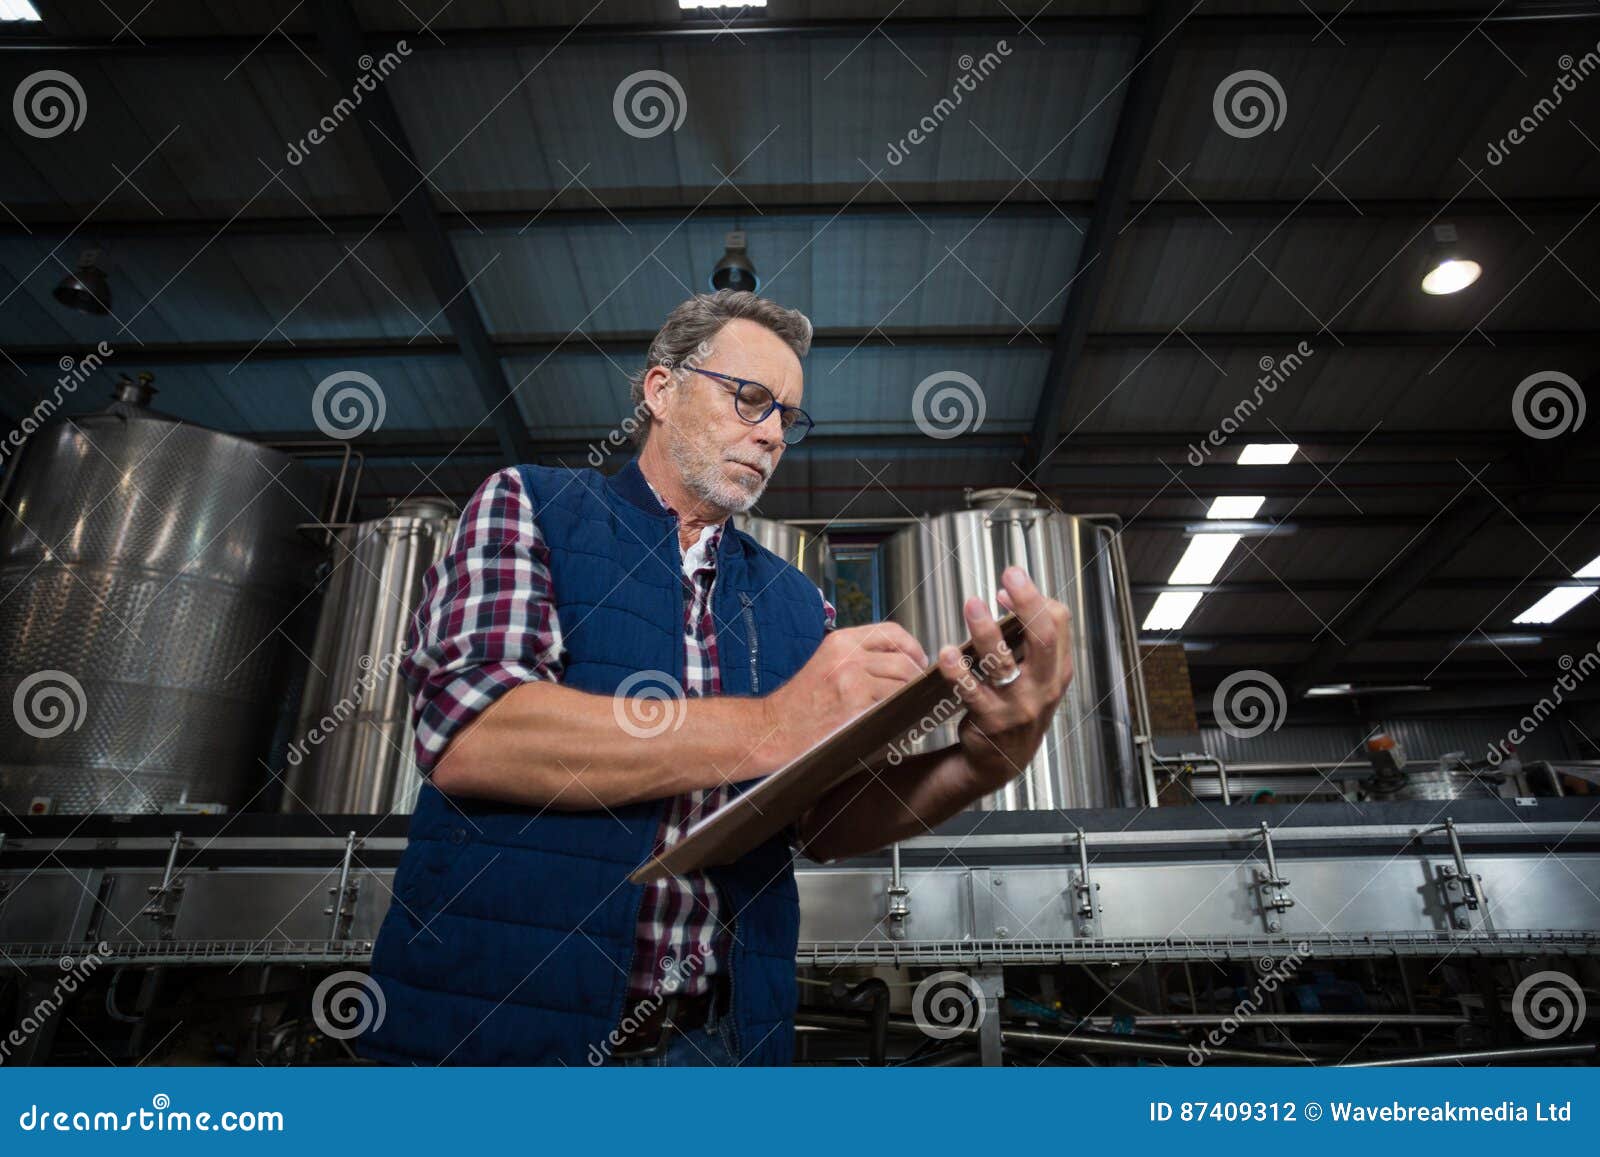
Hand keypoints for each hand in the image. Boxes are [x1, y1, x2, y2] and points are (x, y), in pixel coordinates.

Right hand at [759, 622, 927, 769]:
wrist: (775, 728)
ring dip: (908, 699)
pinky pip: (893, 708)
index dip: (912, 646)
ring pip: (903, 685)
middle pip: (903, 661)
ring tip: (903, 709)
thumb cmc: (798, 703)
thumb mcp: (826, 663)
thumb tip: (898, 662)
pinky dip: (899, 716)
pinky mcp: (856, 707)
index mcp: (841, 641)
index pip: (891, 632)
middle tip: (916, 692)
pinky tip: (892, 722)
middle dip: (916, 679)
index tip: (919, 660)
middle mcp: (848, 656)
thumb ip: (858, 657)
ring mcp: (853, 681)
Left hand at [934, 566, 1073, 790]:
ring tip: (972, 604)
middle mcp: (1044, 687)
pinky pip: (973, 692)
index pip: (1057, 623)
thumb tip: (1003, 593)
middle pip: (1043, 638)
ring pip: (1004, 663)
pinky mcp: (992, 722)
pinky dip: (958, 671)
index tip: (1009, 582)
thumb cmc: (1015, 708)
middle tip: (1011, 574)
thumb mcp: (1034, 674)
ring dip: (986, 631)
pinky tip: (946, 653)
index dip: (1035, 598)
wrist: (1000, 761)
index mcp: (1057, 670)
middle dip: (1028, 602)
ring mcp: (1019, 706)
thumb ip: (1024, 636)